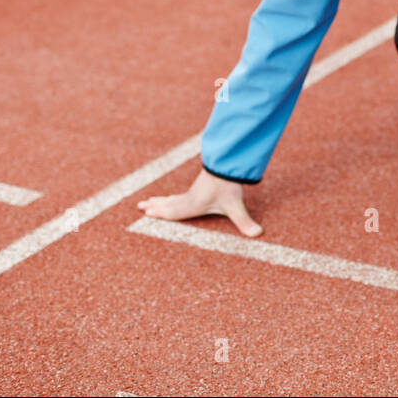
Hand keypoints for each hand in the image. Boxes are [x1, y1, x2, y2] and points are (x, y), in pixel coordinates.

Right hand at [137, 168, 262, 236]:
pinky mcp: (198, 186)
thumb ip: (245, 221)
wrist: (228, 163)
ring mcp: (193, 191)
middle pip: (169, 203)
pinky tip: (169, 198)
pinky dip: (170, 197)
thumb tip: (258, 233)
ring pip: (172, 198)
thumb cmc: (228, 185)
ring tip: (147, 202)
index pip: (174, 211)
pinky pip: (179, 194)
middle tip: (140, 206)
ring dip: (160, 201)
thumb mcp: (236, 205)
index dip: (161, 214)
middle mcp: (190, 198)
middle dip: (155, 206)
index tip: (147, 213)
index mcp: (193, 204)